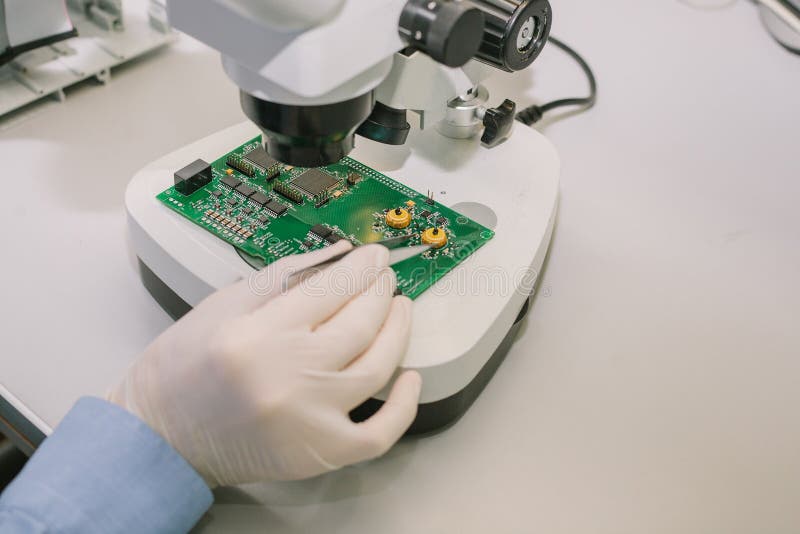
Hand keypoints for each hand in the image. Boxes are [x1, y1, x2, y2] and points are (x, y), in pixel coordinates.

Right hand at [109, 242, 420, 486]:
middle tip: (383, 277)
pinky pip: (378, 434)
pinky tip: (412, 376)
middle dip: (380, 291)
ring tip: (399, 308)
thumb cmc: (180, 371)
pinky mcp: (317, 453)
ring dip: (397, 331)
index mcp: (257, 336)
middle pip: (359, 324)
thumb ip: (284, 277)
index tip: (373, 256)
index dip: (361, 267)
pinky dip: (404, 406)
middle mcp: (286, 377)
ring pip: (377, 368)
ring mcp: (307, 420)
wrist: (158, 437)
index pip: (332, 288)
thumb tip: (336, 255)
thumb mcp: (222, 306)